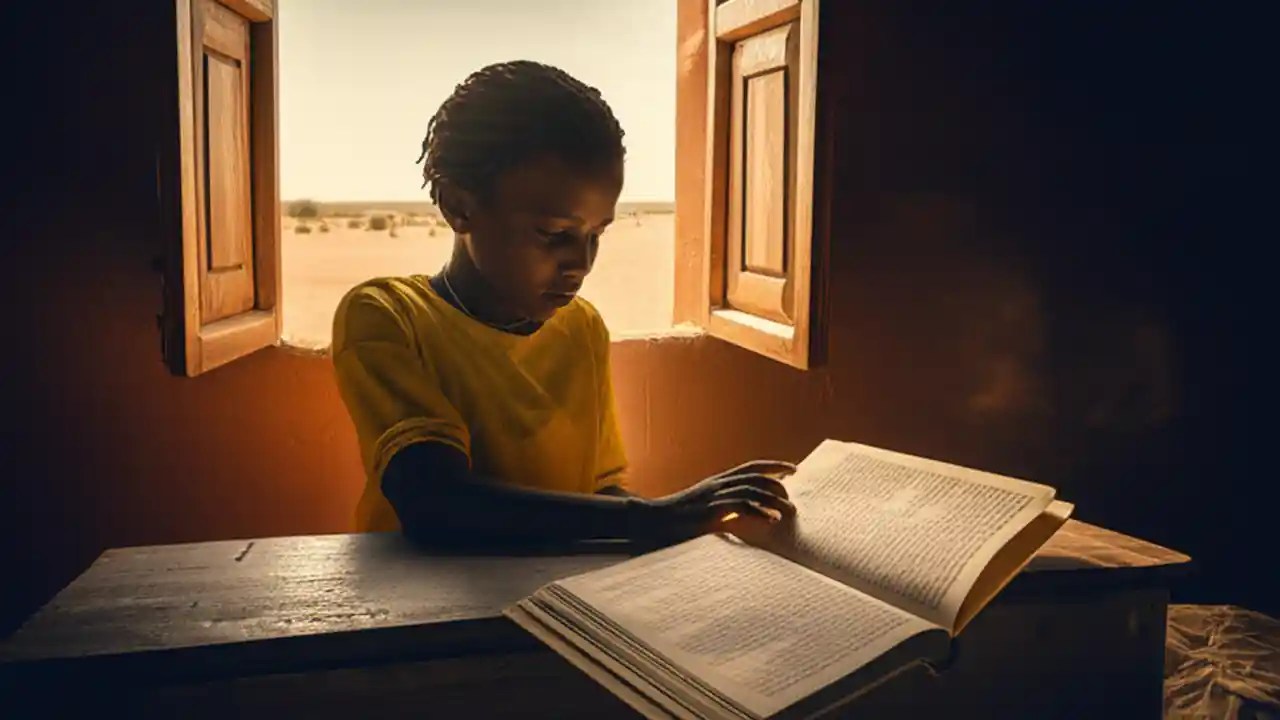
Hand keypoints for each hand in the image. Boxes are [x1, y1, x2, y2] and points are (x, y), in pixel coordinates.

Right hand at [628, 460, 796, 544]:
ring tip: (789, 511)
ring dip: (774, 500)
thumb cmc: (676, 520)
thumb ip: (721, 510)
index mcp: (717, 482)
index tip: (792, 469)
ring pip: (753, 490)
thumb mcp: (702, 511)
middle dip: (778, 485)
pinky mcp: (712, 510)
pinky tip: (772, 520)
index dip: (773, 465)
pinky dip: (760, 512)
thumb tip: (740, 518)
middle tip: (792, 500)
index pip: (750, 466)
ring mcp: (714, 495)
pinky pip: (742, 507)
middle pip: (755, 476)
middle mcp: (718, 484)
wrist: (652, 522)